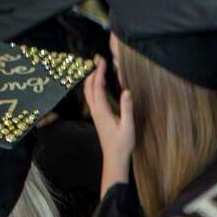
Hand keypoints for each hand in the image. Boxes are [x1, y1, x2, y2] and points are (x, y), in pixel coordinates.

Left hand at [84, 56, 134, 195]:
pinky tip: (98, 84)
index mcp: (102, 110)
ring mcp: (95, 113)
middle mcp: (95, 110)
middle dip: (93, 71)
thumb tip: (127, 91)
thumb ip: (127, 108)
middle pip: (89, 86)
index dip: (99, 72)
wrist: (114, 157)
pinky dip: (92, 86)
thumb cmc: (123, 144)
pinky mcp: (97, 116)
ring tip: (97, 67)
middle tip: (99, 59)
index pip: (98, 87)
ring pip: (88, 91)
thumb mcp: (128, 126)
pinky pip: (91, 97)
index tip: (103, 61)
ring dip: (91, 78)